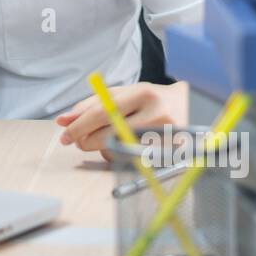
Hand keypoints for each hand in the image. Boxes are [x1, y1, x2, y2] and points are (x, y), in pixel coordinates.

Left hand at [54, 81, 188, 160]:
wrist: (193, 106)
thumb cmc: (150, 99)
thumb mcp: (124, 93)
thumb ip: (92, 104)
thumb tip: (63, 120)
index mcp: (143, 93)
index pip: (102, 112)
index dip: (79, 126)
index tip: (64, 135)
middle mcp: (157, 114)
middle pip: (108, 135)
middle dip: (87, 141)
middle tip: (78, 141)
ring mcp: (166, 137)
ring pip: (119, 152)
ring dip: (105, 149)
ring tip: (112, 138)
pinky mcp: (171, 155)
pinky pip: (133, 162)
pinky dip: (122, 156)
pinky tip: (128, 146)